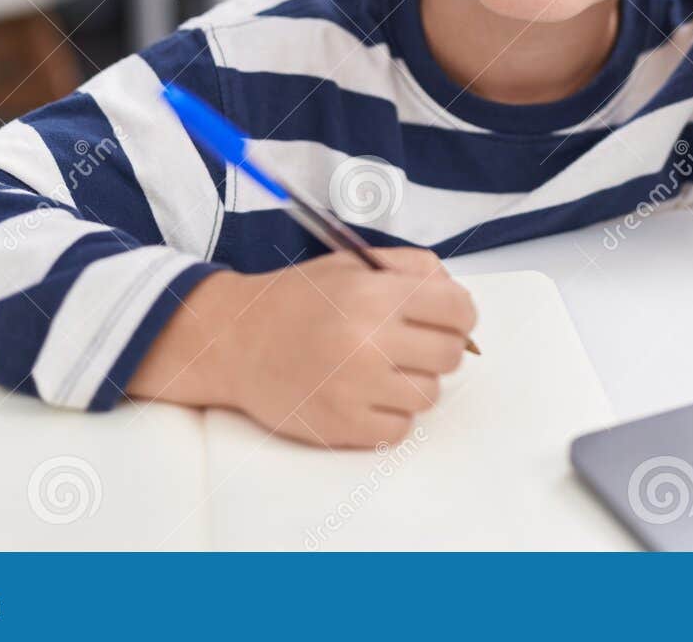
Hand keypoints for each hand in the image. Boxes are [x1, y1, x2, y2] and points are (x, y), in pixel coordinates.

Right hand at [127, 247, 476, 447]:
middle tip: (408, 343)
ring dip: (412, 382)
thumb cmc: (297, 301)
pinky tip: (363, 393)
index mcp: (375, 294)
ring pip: (430, 395)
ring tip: (378, 367)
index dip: (459, 314)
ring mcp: (356, 389)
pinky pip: (401, 428)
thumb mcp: (354, 263)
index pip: (459, 310)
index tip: (447, 318)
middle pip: (451, 355)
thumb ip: (414, 269)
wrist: (233, 340)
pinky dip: (389, 414)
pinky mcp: (343, 427)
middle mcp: (369, 341)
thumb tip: (459, 303)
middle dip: (437, 347)